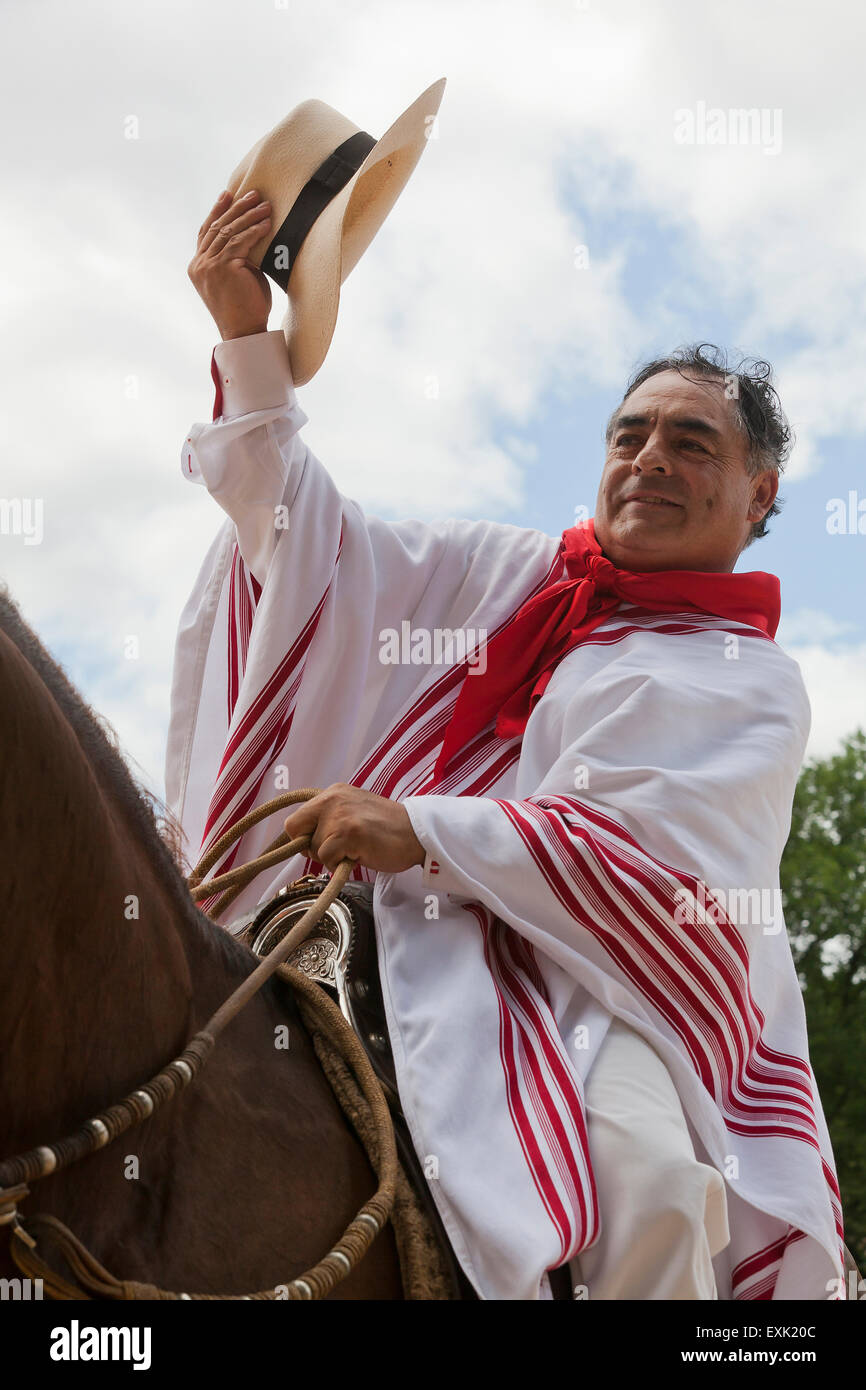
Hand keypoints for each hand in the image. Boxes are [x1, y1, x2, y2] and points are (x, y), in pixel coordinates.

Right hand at [188, 189, 272, 339]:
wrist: (244, 332)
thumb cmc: (245, 308)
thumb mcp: (235, 277)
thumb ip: (235, 257)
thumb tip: (249, 235)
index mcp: (197, 267)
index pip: (206, 232)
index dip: (217, 211)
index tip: (228, 194)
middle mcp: (198, 264)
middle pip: (217, 227)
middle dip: (237, 208)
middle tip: (254, 194)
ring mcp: (208, 266)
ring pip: (229, 232)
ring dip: (249, 216)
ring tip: (266, 206)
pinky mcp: (222, 268)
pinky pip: (240, 242)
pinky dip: (254, 231)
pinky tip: (266, 224)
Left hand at [282, 784, 426, 874]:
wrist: (417, 833)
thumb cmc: (386, 829)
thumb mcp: (353, 811)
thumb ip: (330, 817)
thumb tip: (303, 838)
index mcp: (333, 793)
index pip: (295, 818)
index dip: (304, 836)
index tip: (323, 842)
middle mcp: (332, 799)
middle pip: (295, 830)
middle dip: (311, 846)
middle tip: (337, 849)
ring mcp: (340, 815)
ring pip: (313, 849)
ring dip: (331, 857)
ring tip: (356, 850)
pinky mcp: (348, 833)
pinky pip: (326, 858)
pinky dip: (340, 865)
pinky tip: (359, 855)